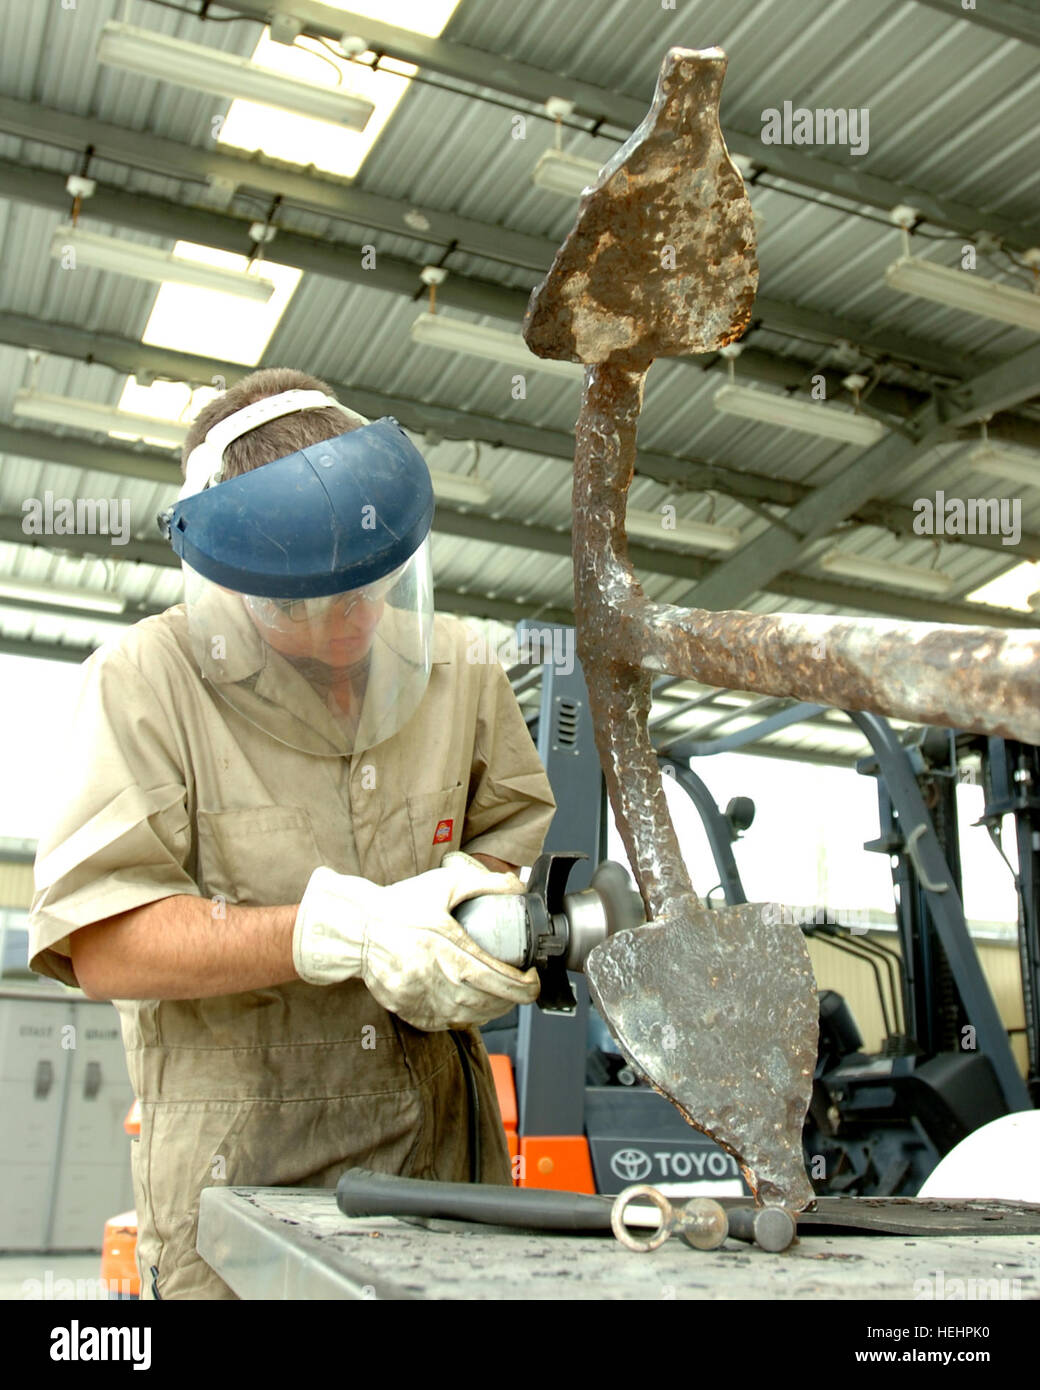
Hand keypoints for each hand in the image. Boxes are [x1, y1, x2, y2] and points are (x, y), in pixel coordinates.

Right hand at [293, 854, 538, 1028]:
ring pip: (472, 1017)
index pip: (496, 977)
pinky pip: (449, 1023)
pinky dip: (469, 1017)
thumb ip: (484, 883)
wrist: (358, 929)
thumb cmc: (400, 906)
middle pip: (488, 1001)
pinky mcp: (410, 1011)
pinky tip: (476, 1003)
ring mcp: (420, 998)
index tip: (533, 976)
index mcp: (444, 945)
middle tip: (525, 986)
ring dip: (495, 1009)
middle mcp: (432, 976)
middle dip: (514, 998)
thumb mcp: (443, 884)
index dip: (523, 984)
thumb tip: (518, 888)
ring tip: (505, 994)